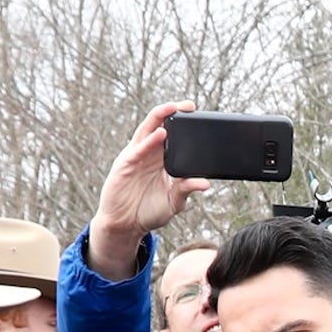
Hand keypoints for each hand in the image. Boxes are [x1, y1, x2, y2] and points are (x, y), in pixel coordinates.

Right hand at [86, 101, 213, 281]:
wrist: (126, 225)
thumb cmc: (148, 212)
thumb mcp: (174, 201)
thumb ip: (187, 189)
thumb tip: (206, 183)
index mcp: (162, 159)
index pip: (173, 136)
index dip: (183, 124)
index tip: (199, 116)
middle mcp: (149, 154)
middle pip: (160, 126)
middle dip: (173, 113)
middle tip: (189, 106)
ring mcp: (136, 157)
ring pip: (147, 131)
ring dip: (158, 118)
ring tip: (172, 108)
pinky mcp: (125, 166)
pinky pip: (137, 150)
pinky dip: (148, 142)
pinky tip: (160, 134)